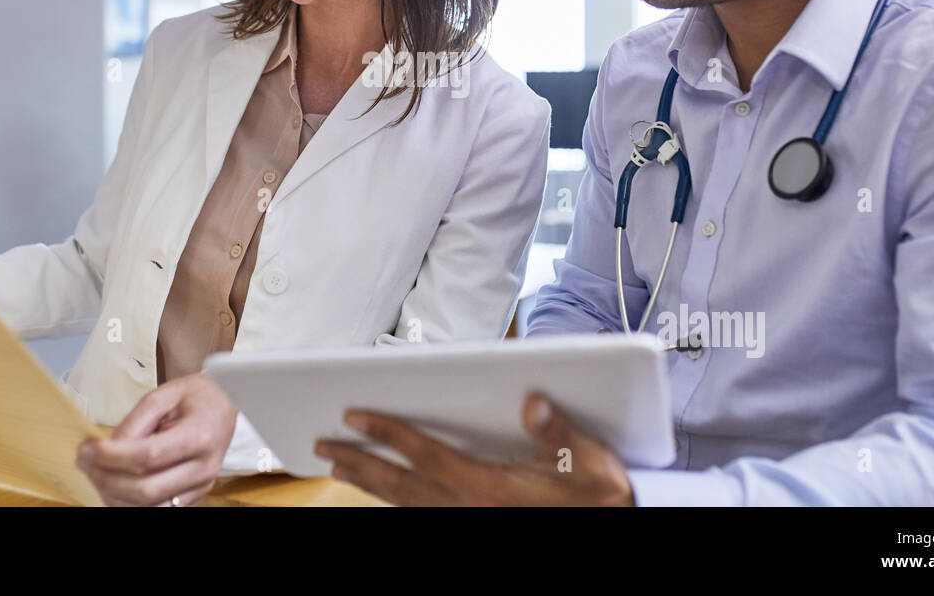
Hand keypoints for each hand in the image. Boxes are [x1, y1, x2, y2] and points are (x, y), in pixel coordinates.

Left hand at [76, 372, 237, 505]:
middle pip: (147, 491)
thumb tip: (104, 450)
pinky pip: (157, 510)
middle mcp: (204, 467)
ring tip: (97, 473)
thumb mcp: (162, 395)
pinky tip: (114, 485)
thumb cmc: (194, 396)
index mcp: (200, 435)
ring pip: (150, 509)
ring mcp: (201, 486)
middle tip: (85, 462)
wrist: (224, 404)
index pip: (151, 456)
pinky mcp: (194, 497)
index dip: (113, 456)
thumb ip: (134, 423)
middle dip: (108, 480)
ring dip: (115, 496)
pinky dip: (129, 502)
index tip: (88, 448)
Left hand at [314, 392, 635, 505]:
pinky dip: (397, 502)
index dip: (388, 433)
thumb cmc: (600, 498)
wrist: (613, 530)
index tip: (354, 413)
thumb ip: (558, 430)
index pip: (427, 455)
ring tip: (339, 464)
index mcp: (493, 489)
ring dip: (370, 484)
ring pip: (407, 504)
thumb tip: (532, 402)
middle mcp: (472, 511)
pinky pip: (424, 516)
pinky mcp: (474, 528)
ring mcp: (470, 524)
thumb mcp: (590, 461)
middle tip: (321, 444)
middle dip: (360, 462)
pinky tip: (387, 492)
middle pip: (402, 485)